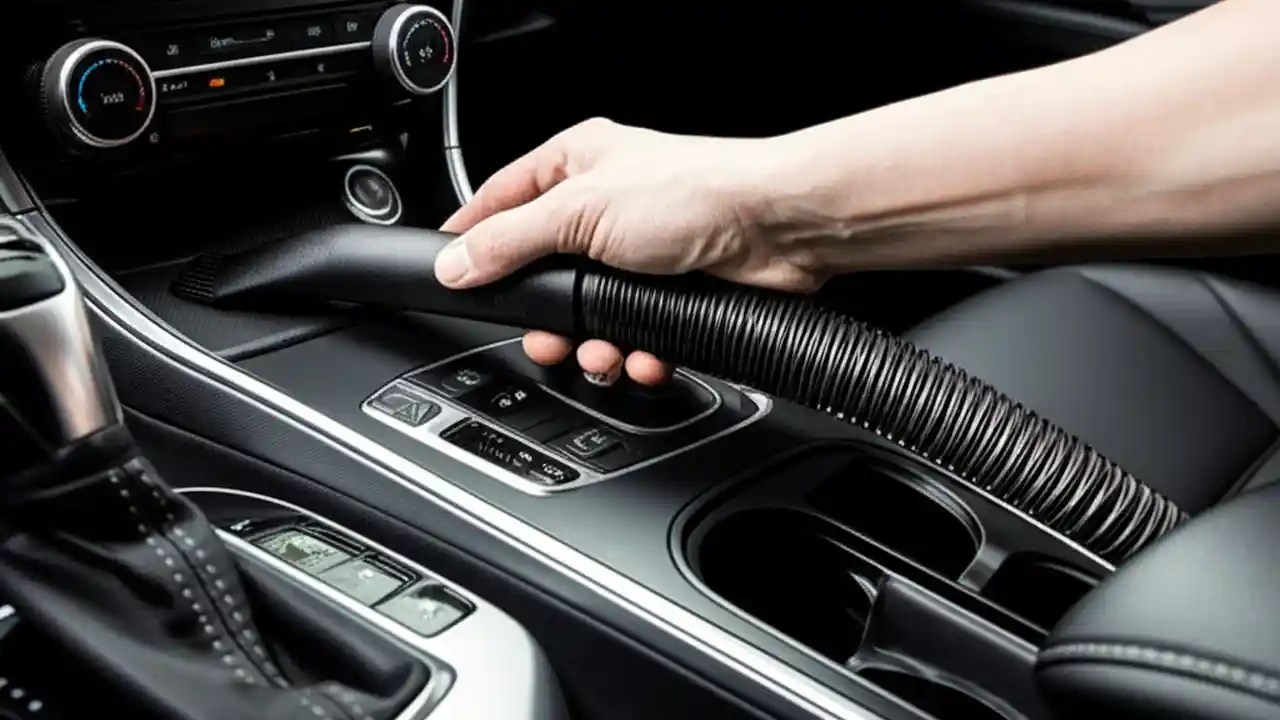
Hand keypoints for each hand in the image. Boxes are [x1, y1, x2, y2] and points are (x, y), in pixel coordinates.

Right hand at [436, 118, 824, 383]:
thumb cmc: (695, 192)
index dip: (472, 237)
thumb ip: (512, 242)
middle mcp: (606, 207)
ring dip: (596, 346)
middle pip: (546, 274)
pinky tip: (645, 356)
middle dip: (548, 318)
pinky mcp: (672, 296)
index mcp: (576, 164)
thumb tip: (456, 263)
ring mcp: (640, 254)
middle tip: (547, 340)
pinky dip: (638, 354)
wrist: (779, 229)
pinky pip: (637, 336)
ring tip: (605, 354)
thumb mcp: (581, 212)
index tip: (451, 274)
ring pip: (592, 316)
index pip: (500, 200)